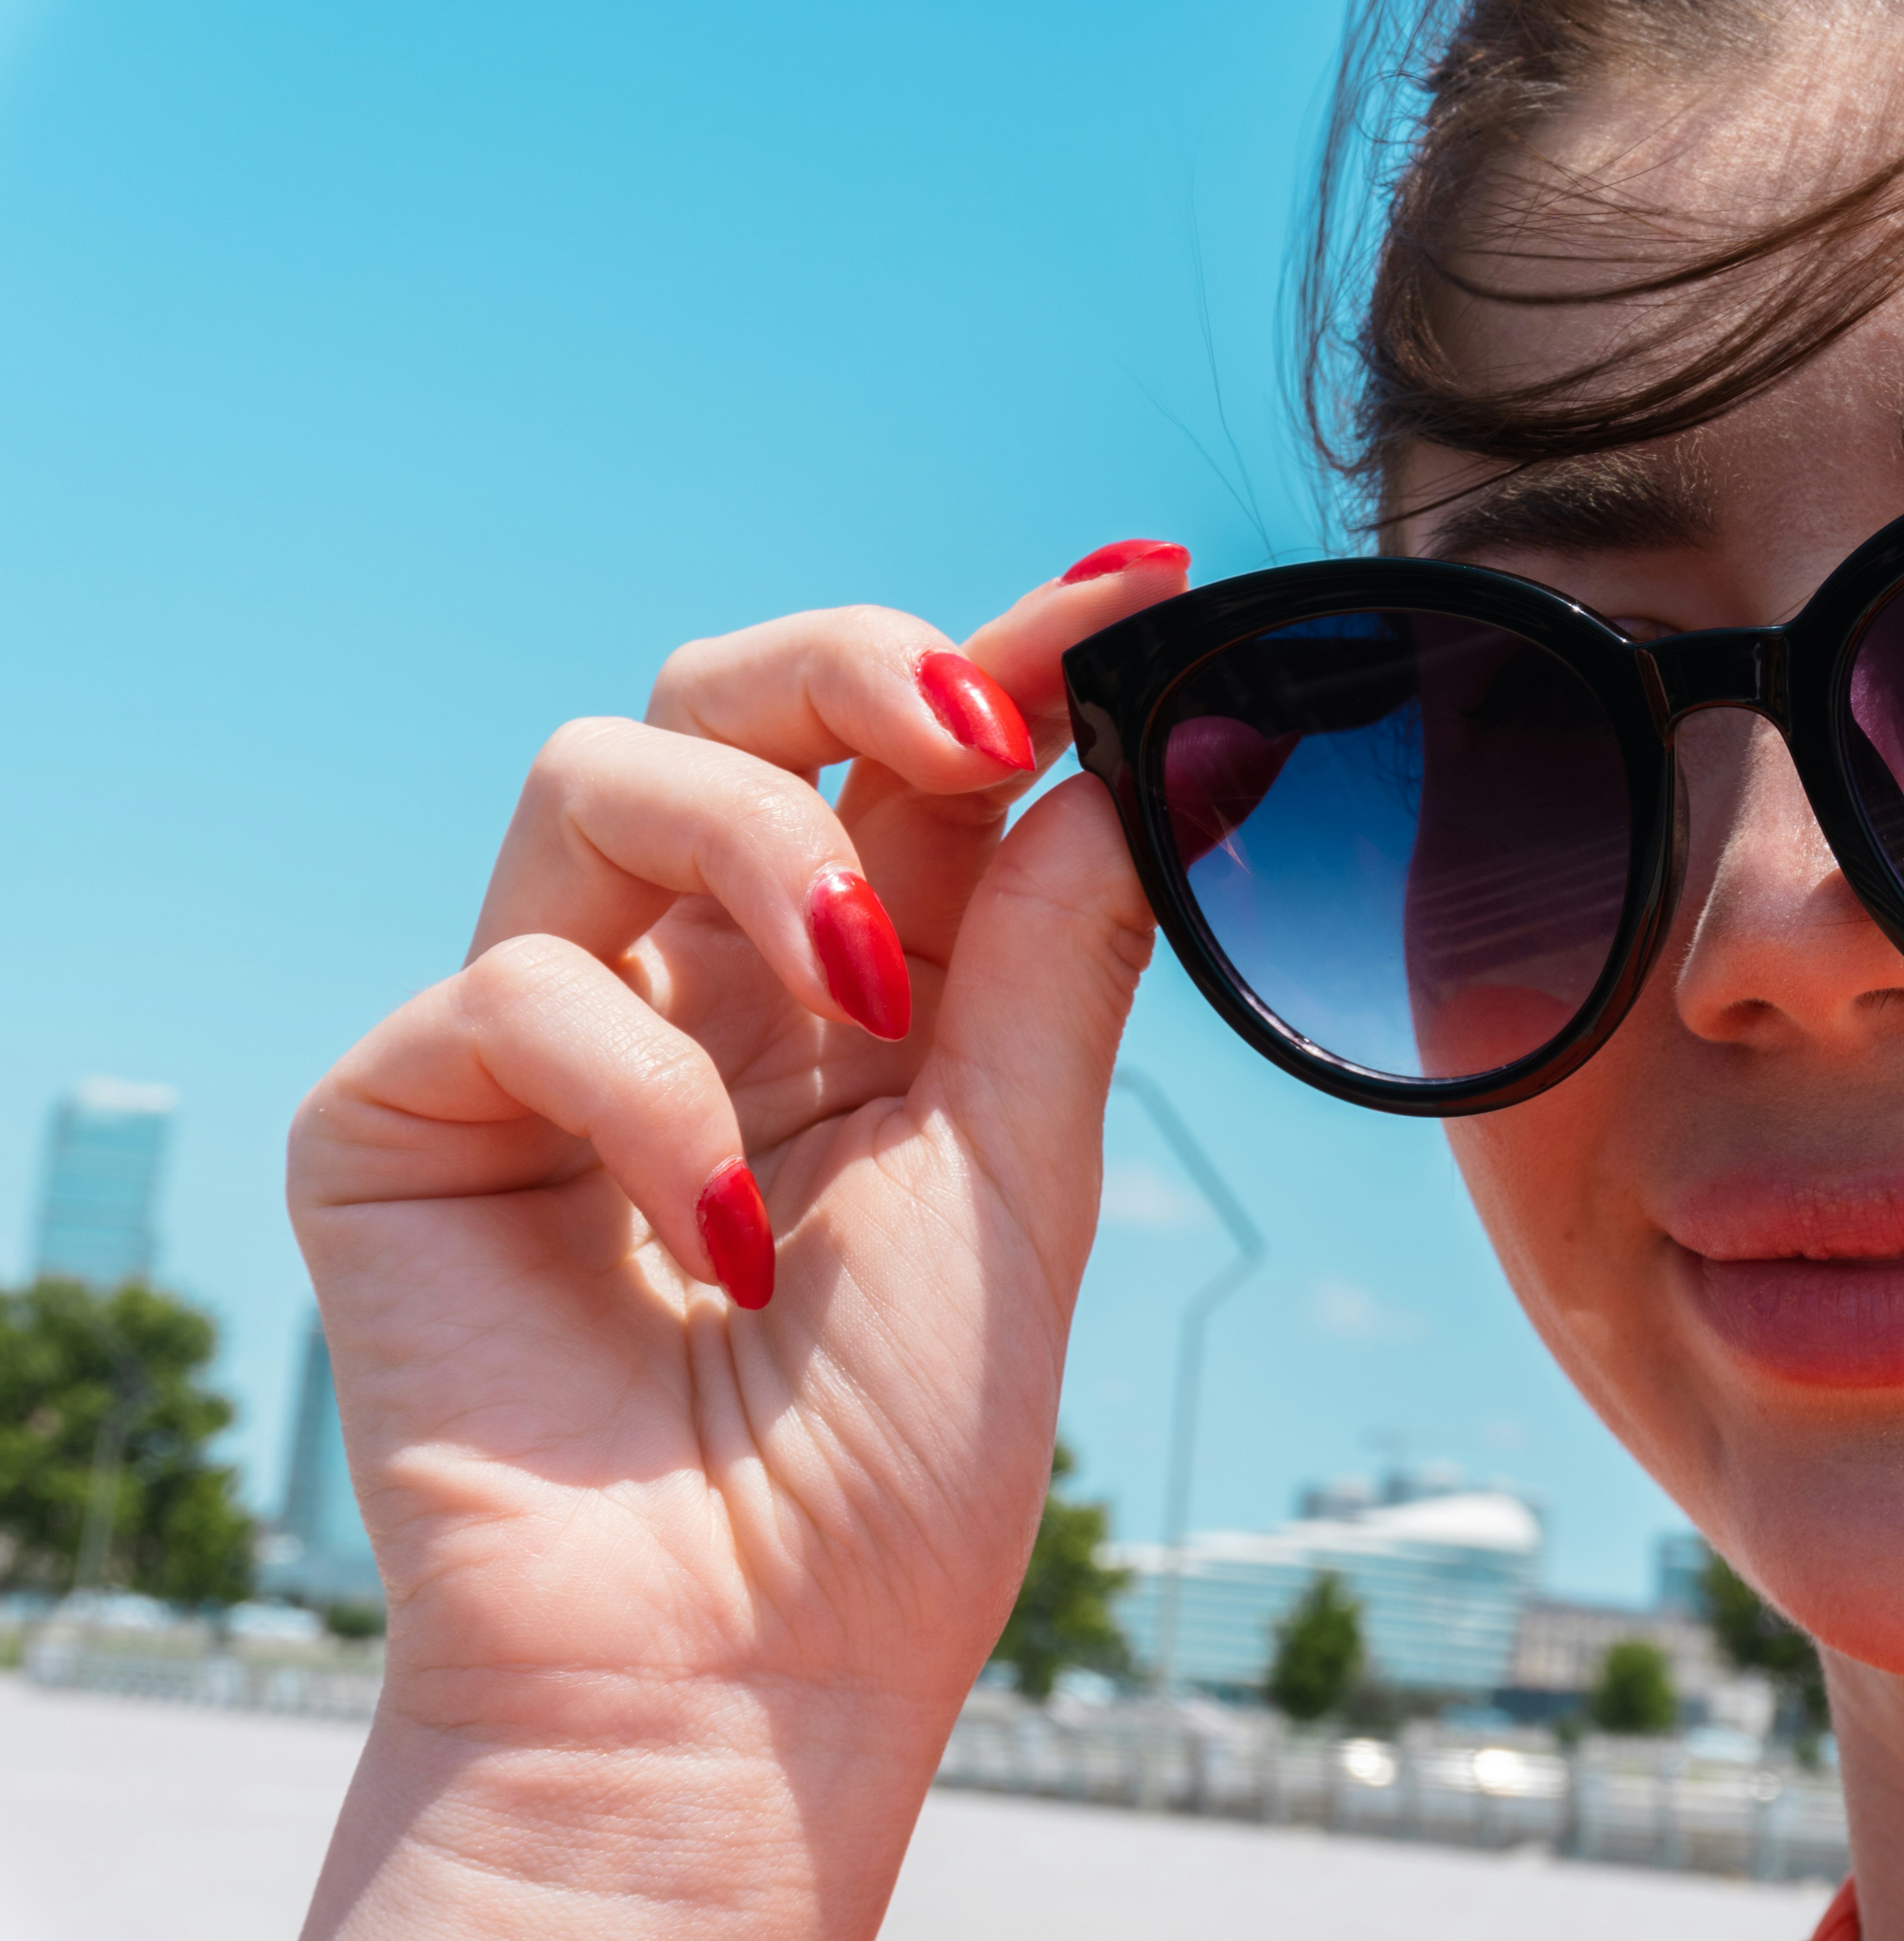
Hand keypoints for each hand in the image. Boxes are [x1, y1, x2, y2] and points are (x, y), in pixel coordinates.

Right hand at [287, 546, 1189, 1937]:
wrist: (745, 1671)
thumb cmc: (890, 1457)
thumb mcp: (1018, 1177)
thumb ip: (1052, 961)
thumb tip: (1126, 761)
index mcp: (859, 995)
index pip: (920, 772)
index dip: (1017, 656)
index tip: (1141, 585)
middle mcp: (699, 982)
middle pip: (722, 696)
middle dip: (848, 660)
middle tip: (972, 722)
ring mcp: (544, 1036)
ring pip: (594, 773)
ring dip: (757, 851)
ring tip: (859, 1005)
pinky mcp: (404, 1114)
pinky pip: (511, 988)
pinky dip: (642, 1093)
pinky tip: (715, 1238)